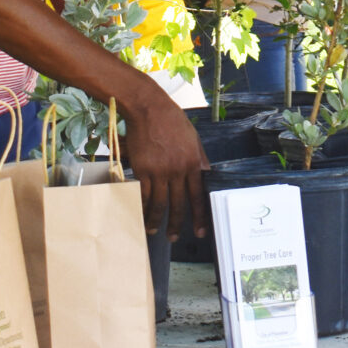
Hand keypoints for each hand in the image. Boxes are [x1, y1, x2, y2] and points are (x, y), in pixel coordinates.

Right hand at [122, 90, 208, 237]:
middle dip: (176, 224)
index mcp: (193, 163)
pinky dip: (141, 206)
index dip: (199, 216)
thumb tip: (207, 173)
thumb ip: (200, 158)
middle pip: (178, 204)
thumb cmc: (173, 121)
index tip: (200, 231)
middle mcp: (178, 170)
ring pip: (159, 203)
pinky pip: (142, 194)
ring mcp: (159, 171)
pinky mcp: (142, 169)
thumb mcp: (194, 138)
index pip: (198, 195)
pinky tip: (140, 214)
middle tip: (174, 238)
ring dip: (156, 219)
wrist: (150, 109)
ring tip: (153, 230)